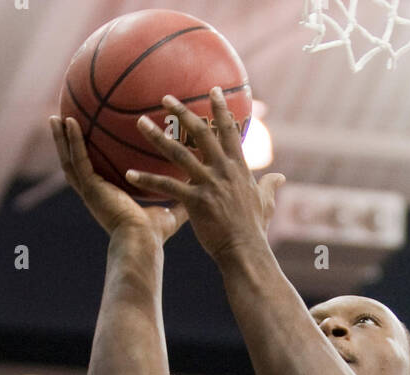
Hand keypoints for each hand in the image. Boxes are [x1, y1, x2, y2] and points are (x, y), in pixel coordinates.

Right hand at [50, 115, 187, 244]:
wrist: (142, 243)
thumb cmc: (153, 234)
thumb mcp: (168, 212)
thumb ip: (178, 198)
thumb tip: (195, 184)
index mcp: (106, 198)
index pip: (92, 173)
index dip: (86, 158)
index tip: (84, 140)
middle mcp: (94, 194)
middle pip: (74, 165)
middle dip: (66, 144)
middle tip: (60, 121)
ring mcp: (89, 192)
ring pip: (68, 161)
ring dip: (61, 139)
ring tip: (55, 117)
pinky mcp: (91, 189)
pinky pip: (78, 160)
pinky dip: (73, 141)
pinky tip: (70, 122)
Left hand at [125, 88, 285, 262]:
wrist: (245, 250)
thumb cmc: (254, 229)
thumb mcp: (266, 202)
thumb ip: (270, 185)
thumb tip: (281, 176)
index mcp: (238, 167)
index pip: (228, 130)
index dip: (221, 108)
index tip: (212, 89)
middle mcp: (222, 169)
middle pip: (200, 132)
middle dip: (183, 111)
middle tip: (166, 97)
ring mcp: (208, 183)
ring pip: (179, 153)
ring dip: (157, 136)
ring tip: (140, 122)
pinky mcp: (196, 200)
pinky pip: (167, 186)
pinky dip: (147, 180)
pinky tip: (129, 175)